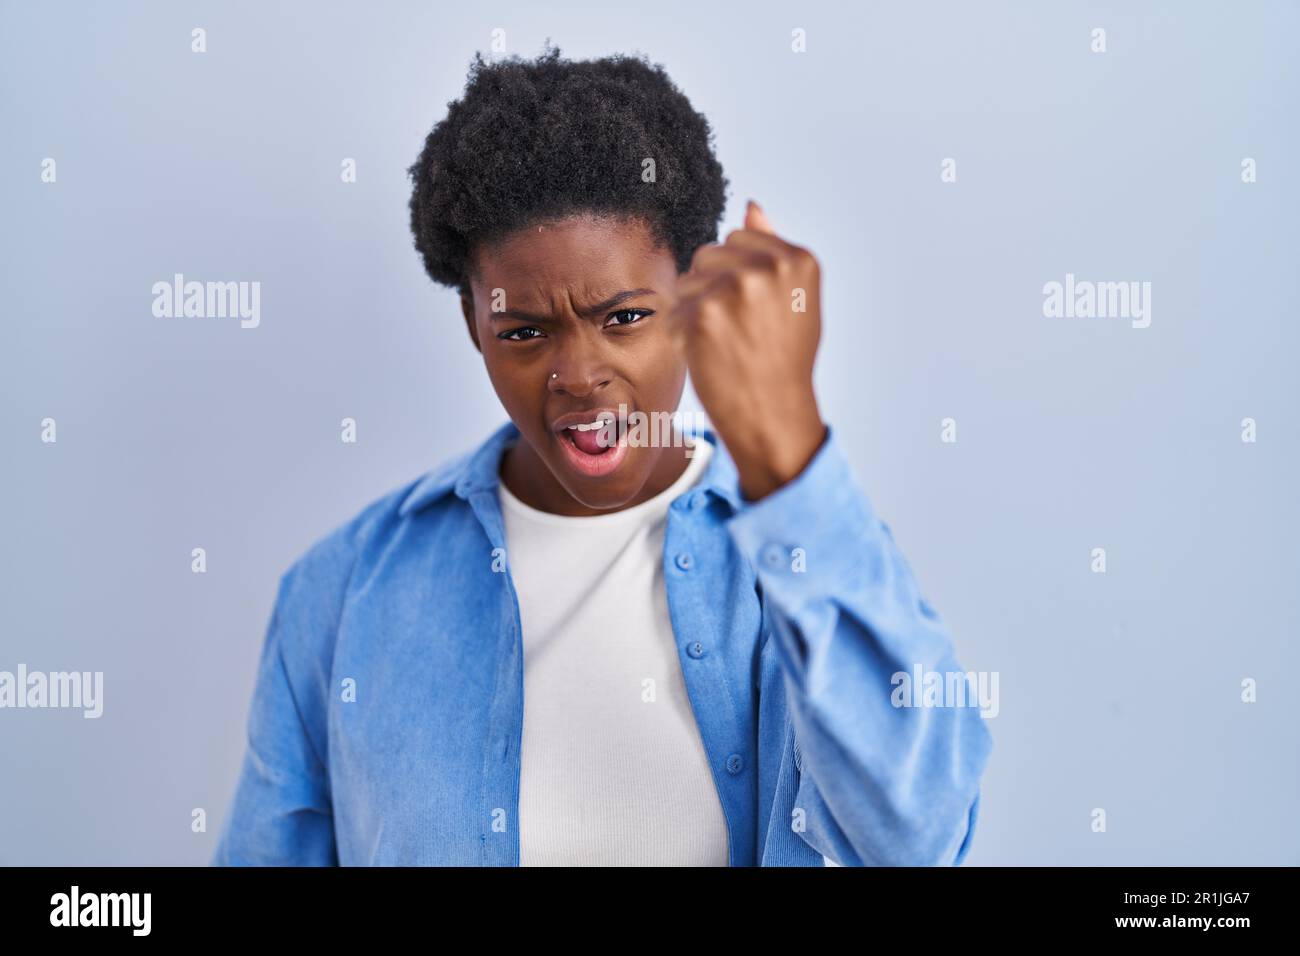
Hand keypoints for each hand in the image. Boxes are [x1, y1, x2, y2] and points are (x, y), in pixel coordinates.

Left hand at [671, 199, 827, 500]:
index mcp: (798, 258)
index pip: (739, 239)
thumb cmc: (782, 360)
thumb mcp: (794, 299)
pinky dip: (681, 334)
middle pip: (709, 254)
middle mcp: (769, 266)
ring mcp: (735, 288)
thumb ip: (773, 250)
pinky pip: (674, 310)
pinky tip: (707, 355)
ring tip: (723, 343)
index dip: (736, 277)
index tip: (754, 313)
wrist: (772, 414)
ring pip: (687, 280)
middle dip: (712, 290)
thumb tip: (751, 206)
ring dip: (693, 310)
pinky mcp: (703, 312)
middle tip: (736, 331)